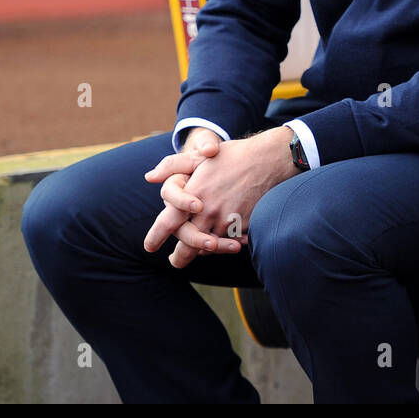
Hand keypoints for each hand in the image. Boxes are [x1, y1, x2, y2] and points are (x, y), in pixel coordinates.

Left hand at [144, 127, 295, 267]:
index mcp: (193, 193)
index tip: (149, 247)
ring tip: (203, 252)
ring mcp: (227, 220)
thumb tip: (149, 177)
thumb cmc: (233, 156)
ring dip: (206, 250)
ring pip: (210, 245)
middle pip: (188, 243)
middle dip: (180, 257)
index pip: (168, 221)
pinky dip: (227, 244)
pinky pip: (230, 242)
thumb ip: (173, 165)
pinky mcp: (244, 226)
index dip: (156, 236)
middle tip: (176, 261)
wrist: (269, 160)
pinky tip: (227, 242)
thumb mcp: (200, 156)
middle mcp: (208, 210)